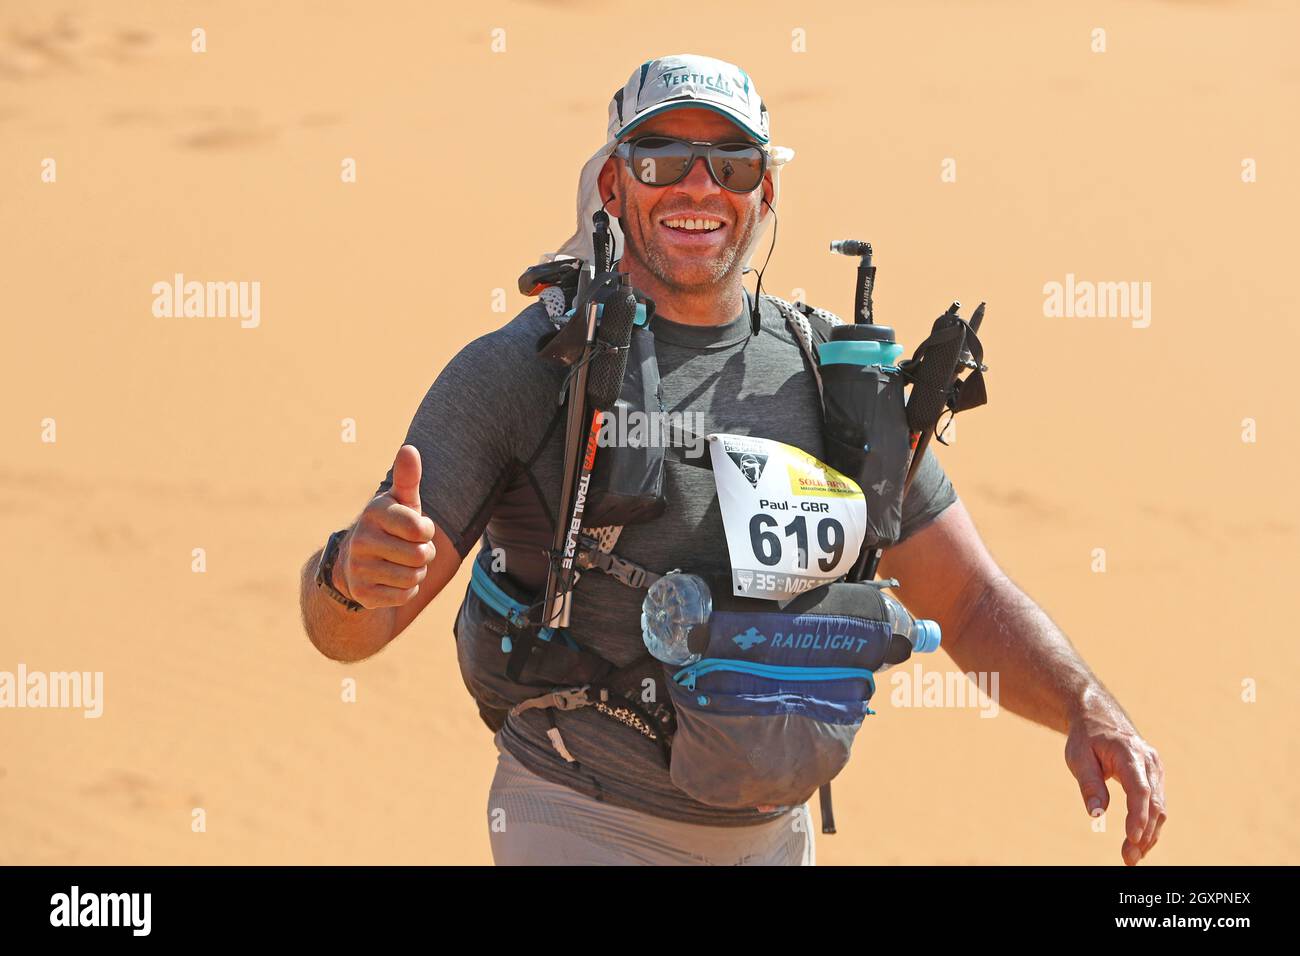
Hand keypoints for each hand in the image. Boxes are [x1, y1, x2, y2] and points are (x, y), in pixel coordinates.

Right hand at [336, 444, 437, 608]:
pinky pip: (404, 596)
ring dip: (415, 573)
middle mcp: (361, 539)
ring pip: (413, 577)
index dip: (426, 531)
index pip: (419, 529)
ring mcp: (358, 568)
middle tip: (408, 548)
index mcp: (374, 513)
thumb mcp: (401, 502)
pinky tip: (391, 580)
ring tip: (400, 563)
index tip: (416, 529)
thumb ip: (408, 477)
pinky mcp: (362, 594)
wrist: (357, 562)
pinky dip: (406, 590)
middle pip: (420, 556)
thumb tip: (409, 449)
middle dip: (423, 554)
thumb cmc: (392, 526)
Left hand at [1064, 696, 1166, 865]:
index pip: (1139, 789)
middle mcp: (1149, 762)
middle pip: (1153, 803)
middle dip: (1144, 833)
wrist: (1099, 718)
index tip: (1131, 838)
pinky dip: (1151, 825)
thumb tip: (1096, 814)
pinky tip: (1140, 842)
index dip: (1138, 816)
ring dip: (1149, 834)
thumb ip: (1089, 784)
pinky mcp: (1156, 777)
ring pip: (1159, 807)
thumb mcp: (1077, 757)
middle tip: (1129, 858)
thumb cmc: (1085, 738)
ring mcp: (1156, 769)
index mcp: (1129, 753)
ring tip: (1132, 856)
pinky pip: (1157, 805)